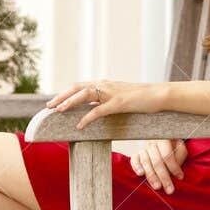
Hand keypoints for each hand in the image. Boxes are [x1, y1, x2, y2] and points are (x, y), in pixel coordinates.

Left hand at [43, 80, 164, 129]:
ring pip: (85, 95)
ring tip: (58, 111)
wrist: (160, 95)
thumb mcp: (121, 97)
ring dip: (70, 102)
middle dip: (62, 96)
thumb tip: (96, 107)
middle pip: (78, 88)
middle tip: (48, 107)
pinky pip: (99, 110)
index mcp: (105, 84)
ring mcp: (112, 93)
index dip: (65, 93)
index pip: (80, 86)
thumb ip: (108, 100)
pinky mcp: (120, 103)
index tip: (54, 101)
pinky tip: (79, 125)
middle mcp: (106, 85)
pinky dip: (87, 118)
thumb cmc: (142, 98)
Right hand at [129, 138, 187, 193]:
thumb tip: (175, 171)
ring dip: (151, 176)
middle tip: (169, 190)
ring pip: (146, 162)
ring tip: (157, 186)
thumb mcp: (179, 146)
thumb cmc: (172, 143)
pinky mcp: (136, 152)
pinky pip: (134, 160)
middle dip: (164, 177)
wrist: (159, 135)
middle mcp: (151, 143)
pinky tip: (141, 174)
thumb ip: (179, 156)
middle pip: (157, 162)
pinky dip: (136, 167)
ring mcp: (142, 147)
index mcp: (164, 139)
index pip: (167, 156)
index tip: (180, 177)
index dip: (174, 167)